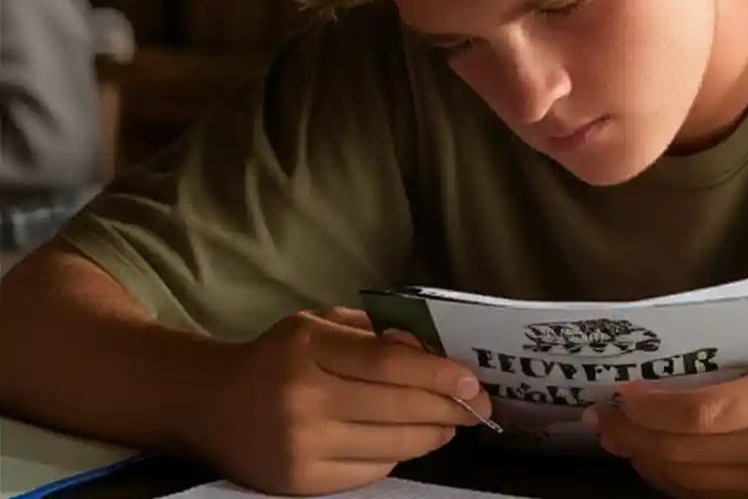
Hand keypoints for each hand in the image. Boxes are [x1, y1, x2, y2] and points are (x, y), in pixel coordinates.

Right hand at [196, 307, 492, 494]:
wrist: (207, 405)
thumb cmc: (276, 357)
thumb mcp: (318, 327)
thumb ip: (373, 333)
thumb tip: (434, 350)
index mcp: (309, 349)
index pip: (389, 363)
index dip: (438, 373)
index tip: (471, 381)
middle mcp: (304, 398)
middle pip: (397, 407)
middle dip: (448, 408)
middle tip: (478, 407)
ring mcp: (302, 445)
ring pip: (391, 445)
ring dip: (432, 435)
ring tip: (449, 424)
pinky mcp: (300, 482)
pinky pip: (371, 471)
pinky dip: (397, 455)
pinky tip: (407, 441)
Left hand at [584, 329, 747, 498]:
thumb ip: (737, 351)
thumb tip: (668, 360)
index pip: (698, 413)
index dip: (648, 410)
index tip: (618, 396)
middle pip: (684, 453)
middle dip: (632, 438)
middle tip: (602, 420)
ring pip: (691, 484)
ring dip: (647, 463)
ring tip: (622, 441)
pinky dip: (678, 483)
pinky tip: (659, 462)